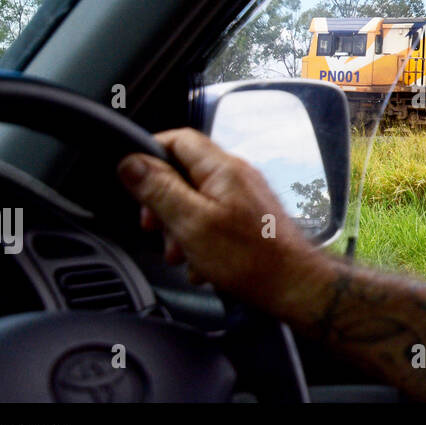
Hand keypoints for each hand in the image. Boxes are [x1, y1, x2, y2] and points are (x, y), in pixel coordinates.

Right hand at [117, 128, 331, 317]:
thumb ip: (159, 190)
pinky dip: (200, 240)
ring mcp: (246, 196)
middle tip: (155, 228)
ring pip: (196, 201)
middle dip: (162, 202)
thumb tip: (131, 163)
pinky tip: (202, 264)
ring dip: (179, 228)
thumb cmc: (250, 258)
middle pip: (183, 173)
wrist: (294, 285)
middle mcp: (237, 176)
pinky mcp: (250, 218)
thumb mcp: (191, 223)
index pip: (178, 139)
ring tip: (181, 254)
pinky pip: (213, 220)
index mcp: (222, 168)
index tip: (132, 181)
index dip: (149, 155)